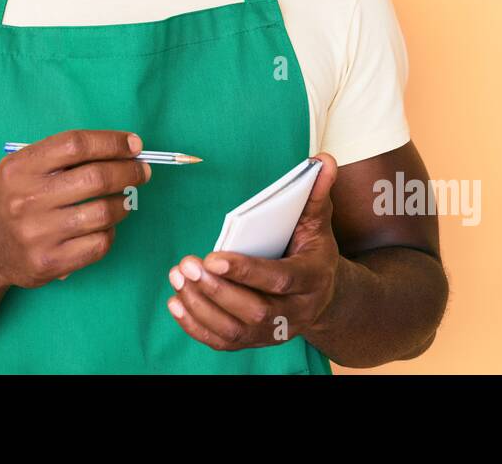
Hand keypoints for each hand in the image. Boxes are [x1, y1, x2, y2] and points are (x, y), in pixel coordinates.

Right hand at [0, 129, 151, 289]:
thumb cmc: (16, 199)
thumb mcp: (22, 168)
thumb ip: (62, 155)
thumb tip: (123, 148)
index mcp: (19, 169)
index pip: (75, 145)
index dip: (111, 142)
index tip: (134, 144)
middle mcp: (26, 200)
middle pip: (95, 177)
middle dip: (129, 172)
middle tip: (142, 171)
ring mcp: (37, 234)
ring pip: (103, 212)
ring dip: (124, 203)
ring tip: (126, 199)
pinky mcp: (49, 263)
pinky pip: (99, 244)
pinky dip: (111, 231)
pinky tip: (107, 225)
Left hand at [166, 152, 339, 348]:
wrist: (324, 297)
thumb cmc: (312, 252)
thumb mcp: (318, 223)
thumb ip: (317, 194)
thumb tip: (323, 160)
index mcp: (311, 280)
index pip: (279, 279)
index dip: (247, 271)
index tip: (214, 256)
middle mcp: (295, 312)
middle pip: (254, 310)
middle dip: (217, 289)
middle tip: (188, 263)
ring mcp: (273, 332)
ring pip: (235, 330)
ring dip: (201, 305)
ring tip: (179, 276)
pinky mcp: (254, 341)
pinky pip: (222, 342)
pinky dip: (196, 326)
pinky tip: (177, 301)